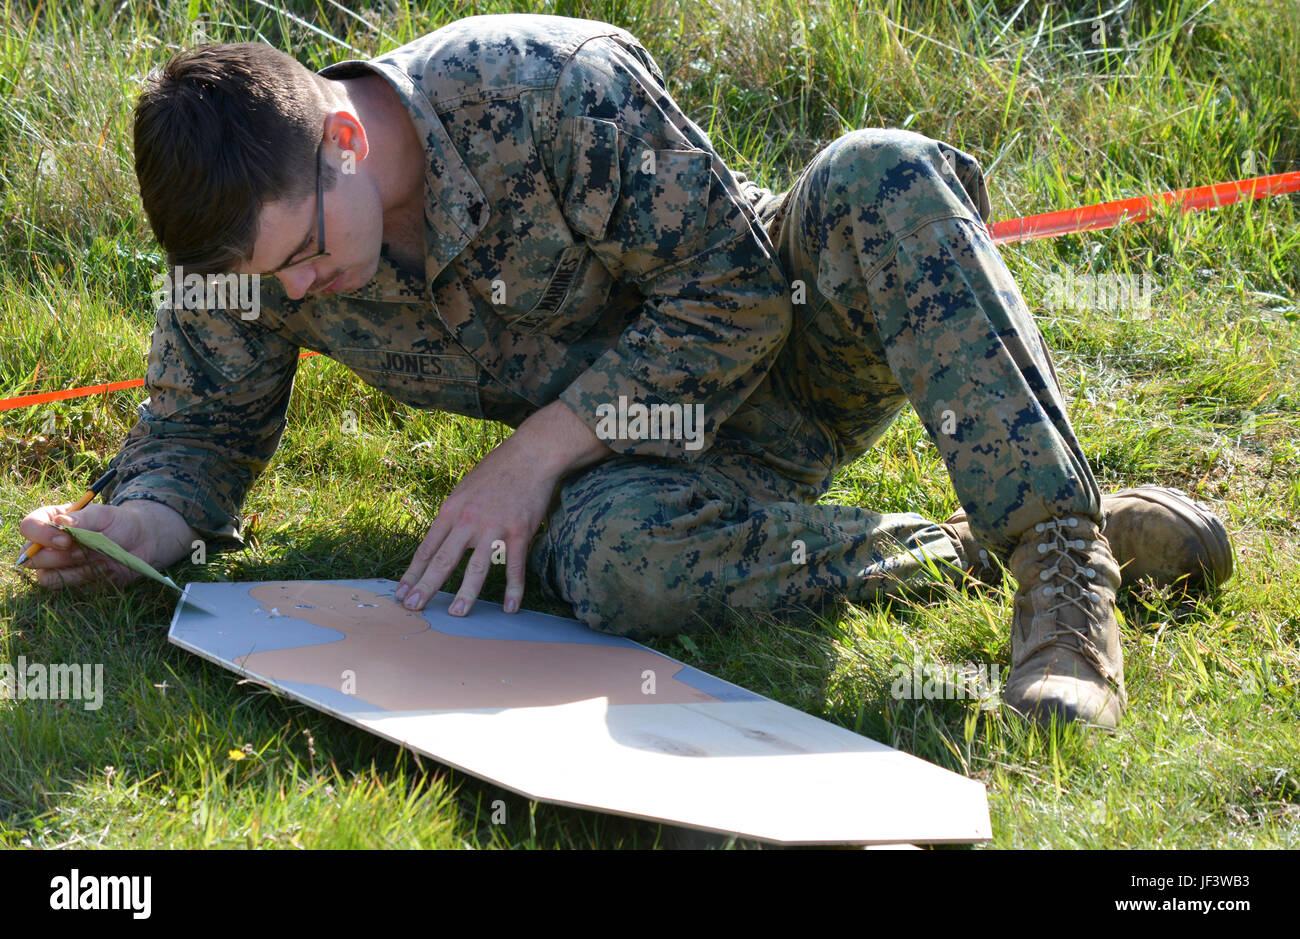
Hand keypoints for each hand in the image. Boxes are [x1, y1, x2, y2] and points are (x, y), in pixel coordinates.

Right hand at [17, 499, 196, 589]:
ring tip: (98, 557)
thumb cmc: (121, 523)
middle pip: (32, 558)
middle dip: (58, 557)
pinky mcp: (74, 580)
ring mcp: (60, 565)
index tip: (65, 538)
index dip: (41, 535)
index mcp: (52, 521)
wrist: (143, 542)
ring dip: (72, 570)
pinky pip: (69, 587)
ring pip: (47, 577)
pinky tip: (104, 568)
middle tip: (83, 551)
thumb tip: (60, 521)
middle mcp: (50, 544)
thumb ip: (83, 517)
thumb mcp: (105, 514)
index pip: (28, 527)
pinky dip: (86, 579)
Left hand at [396, 400, 611, 615]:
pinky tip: (509, 608)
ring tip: (456, 613)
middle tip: (413, 608)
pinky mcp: (520, 532)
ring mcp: (495, 528)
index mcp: (451, 510)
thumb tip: (441, 541)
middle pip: (444, 561)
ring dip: (466, 594)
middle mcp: (469, 521)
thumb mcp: (464, 489)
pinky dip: (513, 589)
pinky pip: (515, 566)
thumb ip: (453, 516)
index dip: (413, 574)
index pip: (427, 548)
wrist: (530, 455)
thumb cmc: (496, 471)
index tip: (402, 593)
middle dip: (426, 587)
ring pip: (477, 568)